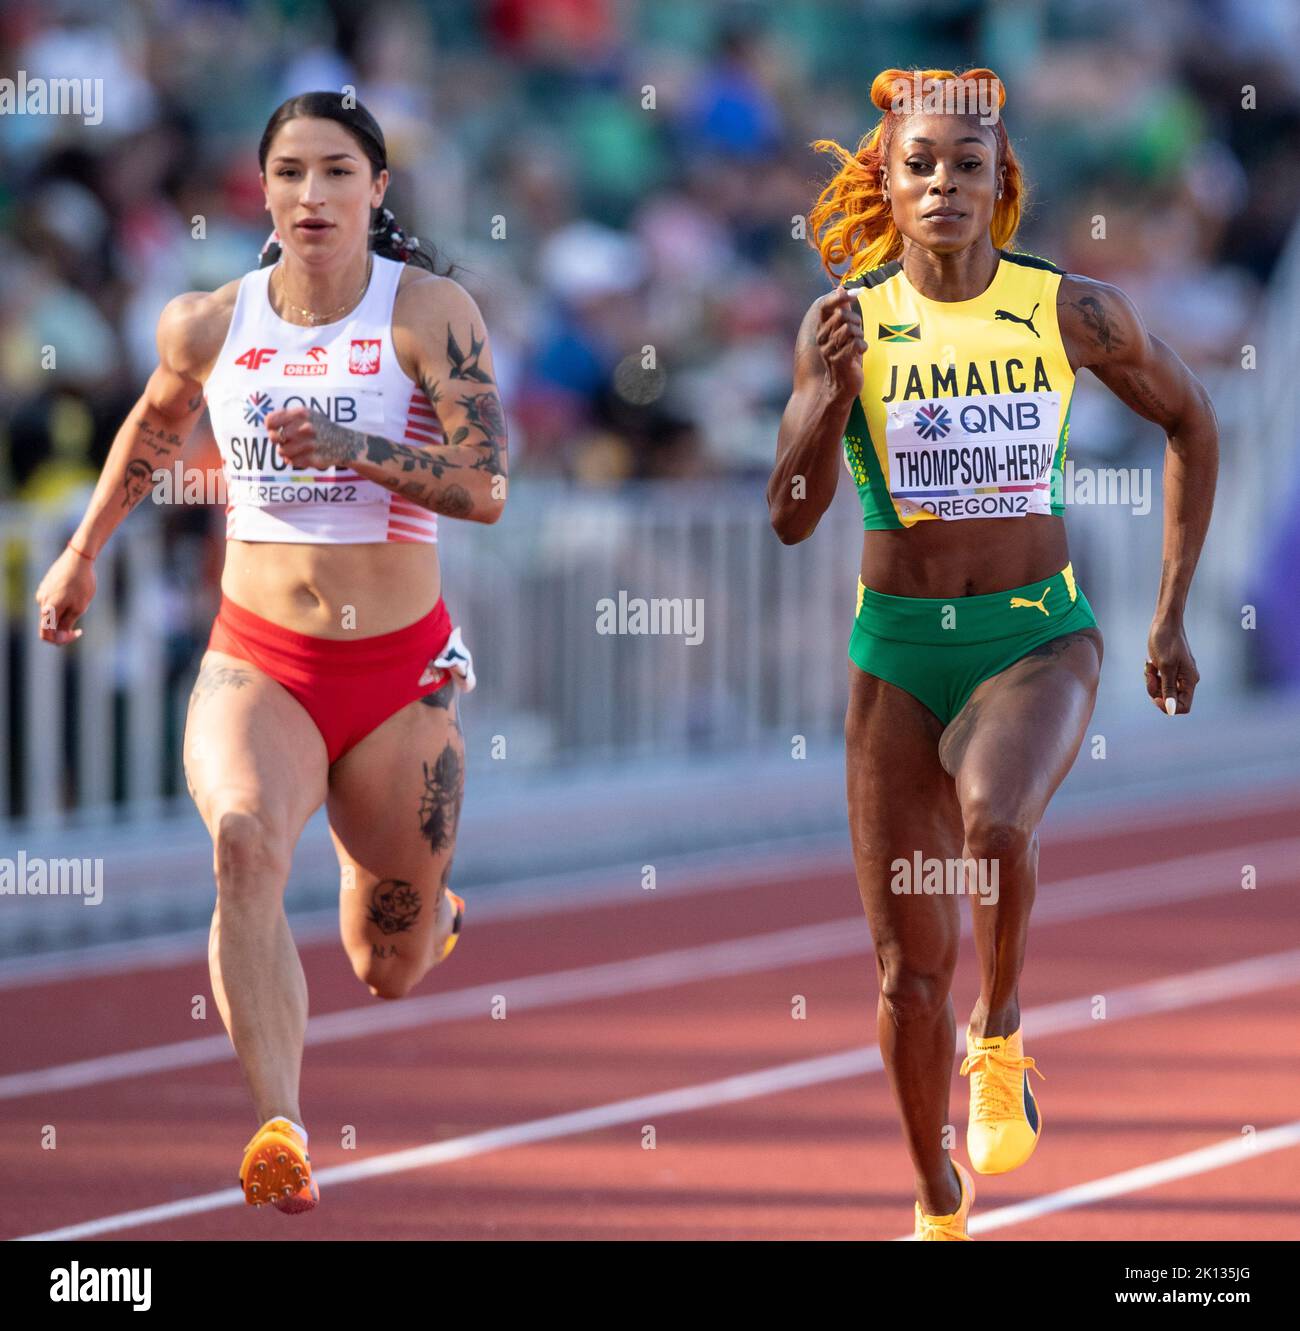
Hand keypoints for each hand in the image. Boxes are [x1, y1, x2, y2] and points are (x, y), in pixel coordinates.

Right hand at [34, 547, 95, 644]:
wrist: (78, 558)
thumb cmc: (81, 584)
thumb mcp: (79, 607)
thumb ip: (67, 623)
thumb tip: (60, 636)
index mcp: (49, 609)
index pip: (46, 634)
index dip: (60, 640)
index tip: (76, 634)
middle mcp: (42, 601)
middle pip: (48, 624)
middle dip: (63, 629)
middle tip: (79, 627)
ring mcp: (42, 592)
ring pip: (51, 611)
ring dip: (64, 615)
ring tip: (80, 602)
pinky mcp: (46, 584)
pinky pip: (52, 600)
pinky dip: (62, 604)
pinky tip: (76, 593)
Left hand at [264, 405, 358, 469]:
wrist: (345, 444)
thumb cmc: (321, 427)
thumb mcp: (308, 414)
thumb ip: (287, 416)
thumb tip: (267, 424)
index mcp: (302, 413)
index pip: (270, 421)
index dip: (270, 427)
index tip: (274, 429)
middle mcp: (305, 428)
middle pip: (275, 437)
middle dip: (280, 440)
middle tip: (288, 440)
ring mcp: (310, 444)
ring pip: (281, 452)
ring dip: (286, 452)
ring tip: (297, 448)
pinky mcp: (313, 459)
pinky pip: (291, 462)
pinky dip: (295, 460)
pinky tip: (304, 455)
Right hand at [817, 285, 867, 399]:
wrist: (841, 387)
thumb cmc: (845, 358)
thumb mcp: (843, 332)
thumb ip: (842, 311)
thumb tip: (841, 288)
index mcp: (821, 330)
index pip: (825, 306)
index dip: (840, 297)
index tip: (858, 293)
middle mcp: (822, 339)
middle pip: (842, 316)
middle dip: (856, 322)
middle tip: (858, 333)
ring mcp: (829, 350)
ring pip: (850, 329)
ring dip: (859, 336)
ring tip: (858, 346)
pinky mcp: (840, 360)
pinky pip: (856, 343)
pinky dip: (863, 347)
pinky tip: (860, 354)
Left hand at [1145, 614, 1198, 714]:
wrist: (1165, 622)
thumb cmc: (1166, 641)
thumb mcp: (1165, 667)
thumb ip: (1168, 689)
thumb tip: (1171, 710)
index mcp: (1190, 681)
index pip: (1183, 706)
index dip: (1168, 706)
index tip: (1155, 697)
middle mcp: (1186, 679)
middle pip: (1169, 699)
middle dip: (1156, 691)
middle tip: (1150, 676)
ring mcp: (1178, 674)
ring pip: (1162, 690)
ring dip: (1152, 681)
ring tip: (1150, 666)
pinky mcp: (1170, 668)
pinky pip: (1159, 680)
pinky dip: (1152, 675)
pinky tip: (1150, 663)